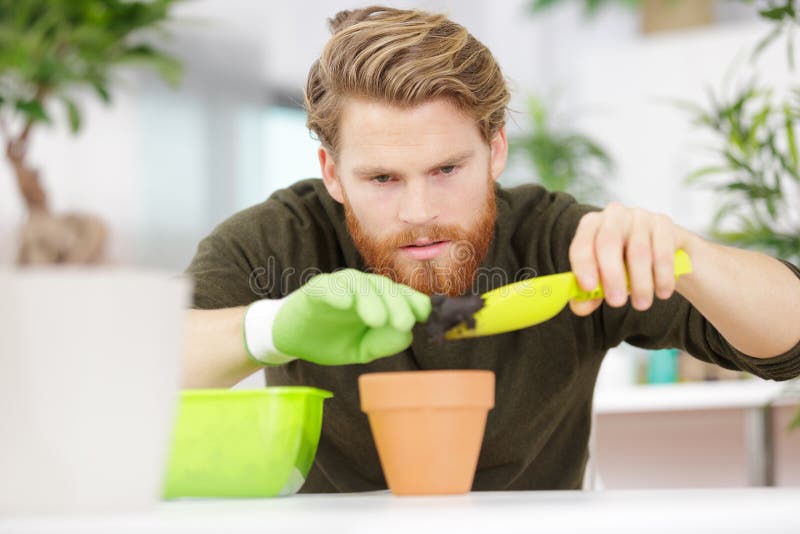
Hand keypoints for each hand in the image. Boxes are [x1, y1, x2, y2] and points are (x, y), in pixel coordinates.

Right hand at [272, 269, 430, 364]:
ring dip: (370, 299)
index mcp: (379, 301)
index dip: (415, 303)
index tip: (423, 318)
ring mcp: (339, 286)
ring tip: (377, 319)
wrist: (293, 339)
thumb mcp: (361, 349)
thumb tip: (407, 335)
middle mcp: (362, 289)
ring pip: (359, 284)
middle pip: (385, 288)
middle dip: (397, 305)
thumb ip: (383, 343)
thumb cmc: (331, 340)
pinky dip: (337, 292)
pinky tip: (346, 304)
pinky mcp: (315, 289)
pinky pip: (328, 286)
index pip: (403, 295)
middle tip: (403, 324)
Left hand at [568, 202, 691, 315]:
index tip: (589, 287)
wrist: (664, 252)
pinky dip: (663, 276)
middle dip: (612, 276)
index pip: (582, 243)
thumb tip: (580, 308)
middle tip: (617, 303)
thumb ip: (589, 294)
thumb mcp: (604, 278)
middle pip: (609, 242)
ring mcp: (640, 216)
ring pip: (639, 251)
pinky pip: (663, 252)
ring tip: (641, 304)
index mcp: (591, 226)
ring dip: (640, 283)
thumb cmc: (624, 265)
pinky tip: (662, 292)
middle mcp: (613, 215)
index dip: (583, 265)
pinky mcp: (664, 223)